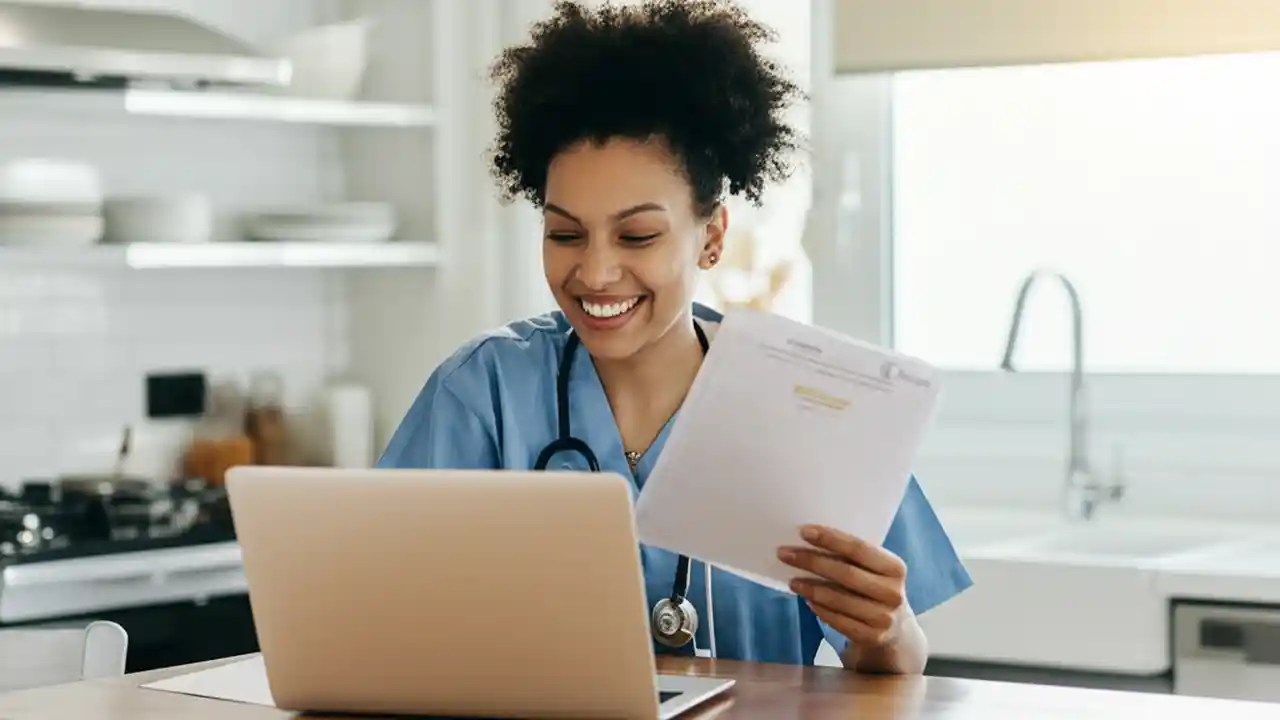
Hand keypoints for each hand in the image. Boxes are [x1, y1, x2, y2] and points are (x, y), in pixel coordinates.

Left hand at [778, 524, 921, 670]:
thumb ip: (852, 556)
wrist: (896, 628)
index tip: (804, 531)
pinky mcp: (870, 637)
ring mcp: (883, 618)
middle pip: (846, 573)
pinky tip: (807, 599)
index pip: (859, 549)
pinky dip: (819, 608)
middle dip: (812, 561)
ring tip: (792, 580)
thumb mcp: (875, 570)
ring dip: (811, 588)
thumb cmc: (876, 587)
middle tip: (785, 554)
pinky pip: (837, 620)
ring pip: (838, 599)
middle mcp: (892, 593)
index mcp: (895, 568)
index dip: (830, 539)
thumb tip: (809, 541)